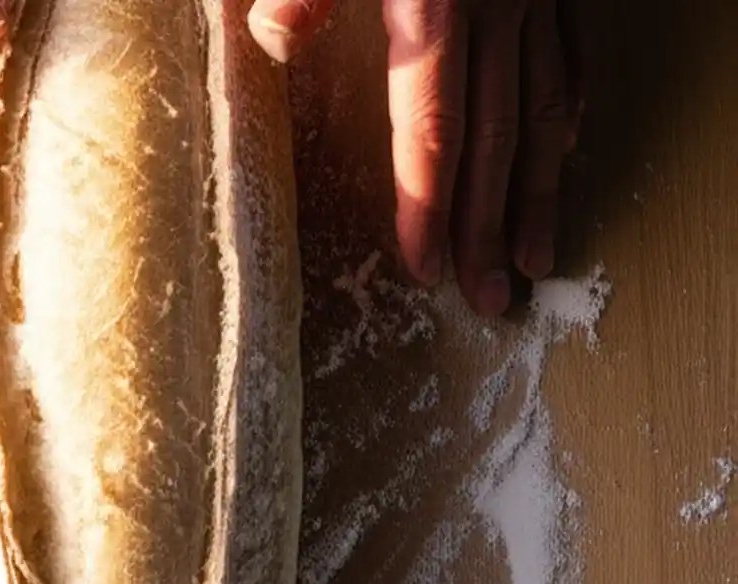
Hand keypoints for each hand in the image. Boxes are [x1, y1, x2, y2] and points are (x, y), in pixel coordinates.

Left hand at [248, 0, 584, 315]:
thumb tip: (270, 37)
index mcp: (436, 5)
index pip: (431, 128)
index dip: (428, 204)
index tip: (426, 266)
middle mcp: (497, 9)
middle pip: (493, 141)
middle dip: (489, 229)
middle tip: (489, 296)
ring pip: (544, 108)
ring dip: (539, 191)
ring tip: (536, 257)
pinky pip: (571, 53)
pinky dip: (566, 109)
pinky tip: (560, 152)